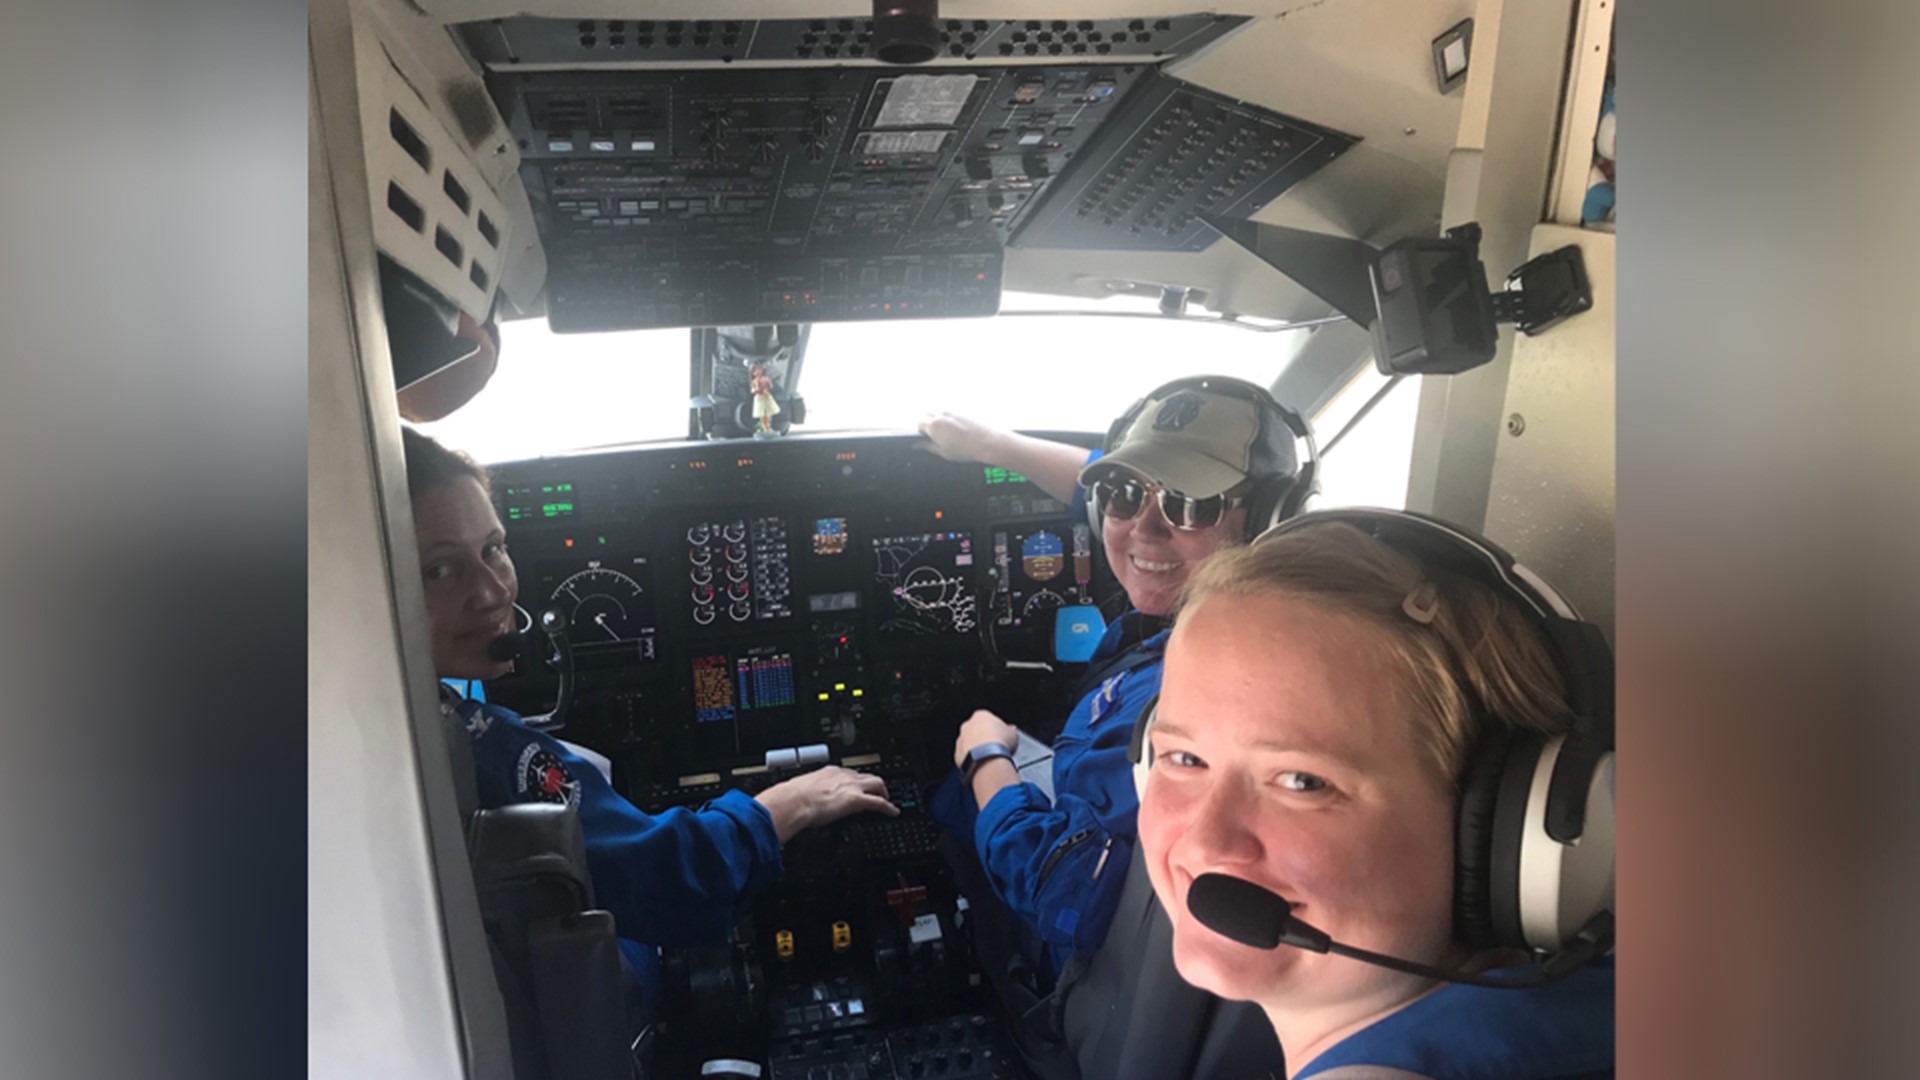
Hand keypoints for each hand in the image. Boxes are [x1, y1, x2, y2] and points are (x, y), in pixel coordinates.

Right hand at [755, 764, 896, 842]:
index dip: (856, 780)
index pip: (849, 773)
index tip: (857, 785)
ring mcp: (851, 787)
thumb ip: (806, 793)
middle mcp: (843, 776)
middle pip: (866, 775)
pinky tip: (893, 812)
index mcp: (829, 771)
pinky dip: (888, 807)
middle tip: (877, 791)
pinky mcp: (856, 800)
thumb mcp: (801, 791)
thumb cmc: (792, 798)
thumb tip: (798, 801)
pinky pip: (879, 802)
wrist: (794, 801)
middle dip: (874, 783)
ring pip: (877, 783)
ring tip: (886, 800)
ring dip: (883, 792)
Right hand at [917, 413, 1003, 464]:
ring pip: (940, 411)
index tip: (925, 436)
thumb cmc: (966, 449)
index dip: (921, 430)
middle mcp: (941, 415)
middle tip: (935, 434)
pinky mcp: (962, 409)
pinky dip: (950, 418)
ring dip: (939, 418)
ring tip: (948, 432)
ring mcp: (952, 411)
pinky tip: (957, 429)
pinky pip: (951, 412)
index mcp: (934, 426)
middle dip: (929, 422)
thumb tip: (917, 445)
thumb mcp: (943, 452)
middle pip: (928, 414)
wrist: (987, 442)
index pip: (920, 423)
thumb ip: (927, 446)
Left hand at [953, 709, 1020, 767]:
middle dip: (983, 738)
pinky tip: (981, 764)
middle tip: (994, 747)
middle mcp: (967, 726)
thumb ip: (1010, 730)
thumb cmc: (999, 743)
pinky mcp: (957, 755)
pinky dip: (972, 760)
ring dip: (976, 749)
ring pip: (968, 744)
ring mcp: (960, 740)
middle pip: (976, 731)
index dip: (995, 729)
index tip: (1001, 736)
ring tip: (988, 758)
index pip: (988, 720)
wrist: (987, 759)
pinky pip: (965, 756)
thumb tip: (1011, 731)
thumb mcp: (1013, 733)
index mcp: (980, 715)